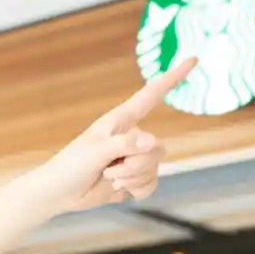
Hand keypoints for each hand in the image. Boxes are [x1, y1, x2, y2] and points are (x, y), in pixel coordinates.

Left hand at [41, 57, 196, 211]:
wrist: (61, 193)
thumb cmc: (72, 165)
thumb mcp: (95, 151)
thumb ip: (124, 145)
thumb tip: (151, 143)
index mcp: (121, 120)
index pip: (151, 95)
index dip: (172, 78)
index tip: (193, 60)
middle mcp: (132, 136)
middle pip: (157, 148)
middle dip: (135, 165)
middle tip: (109, 170)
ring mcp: (135, 158)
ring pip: (154, 168)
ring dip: (132, 178)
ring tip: (109, 178)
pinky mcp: (134, 177)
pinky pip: (152, 183)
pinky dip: (137, 190)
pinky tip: (119, 189)